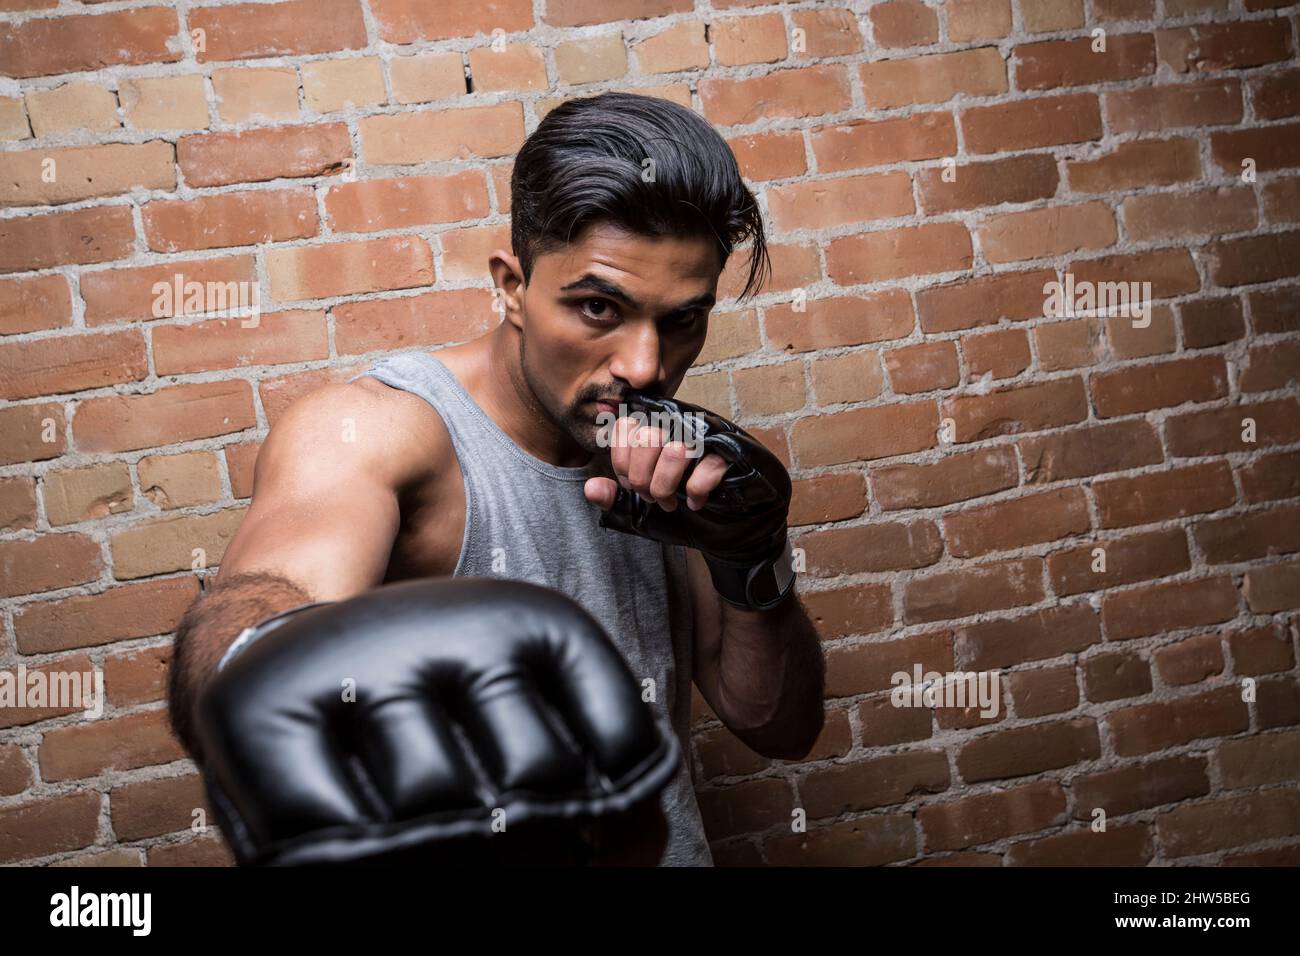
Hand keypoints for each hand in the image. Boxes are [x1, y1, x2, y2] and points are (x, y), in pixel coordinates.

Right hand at [193, 578, 677, 865]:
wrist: (274, 649)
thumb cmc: (421, 705)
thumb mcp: (526, 710)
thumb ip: (601, 775)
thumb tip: (639, 855)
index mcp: (534, 620)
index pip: (618, 743)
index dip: (611, 813)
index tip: (577, 828)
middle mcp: (456, 627)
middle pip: (537, 781)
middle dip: (523, 836)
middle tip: (488, 839)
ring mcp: (365, 663)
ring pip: (439, 810)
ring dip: (433, 846)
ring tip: (419, 832)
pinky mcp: (272, 709)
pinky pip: (329, 827)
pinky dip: (346, 851)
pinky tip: (354, 834)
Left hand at [583, 392, 794, 610]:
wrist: (729, 532)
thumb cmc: (684, 515)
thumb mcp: (641, 511)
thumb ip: (615, 499)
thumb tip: (591, 488)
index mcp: (656, 429)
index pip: (625, 427)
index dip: (622, 462)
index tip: (631, 485)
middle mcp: (680, 424)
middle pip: (647, 436)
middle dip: (643, 478)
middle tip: (653, 499)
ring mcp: (709, 436)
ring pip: (674, 449)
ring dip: (667, 486)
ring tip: (673, 502)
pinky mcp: (733, 453)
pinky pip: (706, 466)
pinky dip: (696, 491)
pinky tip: (697, 501)